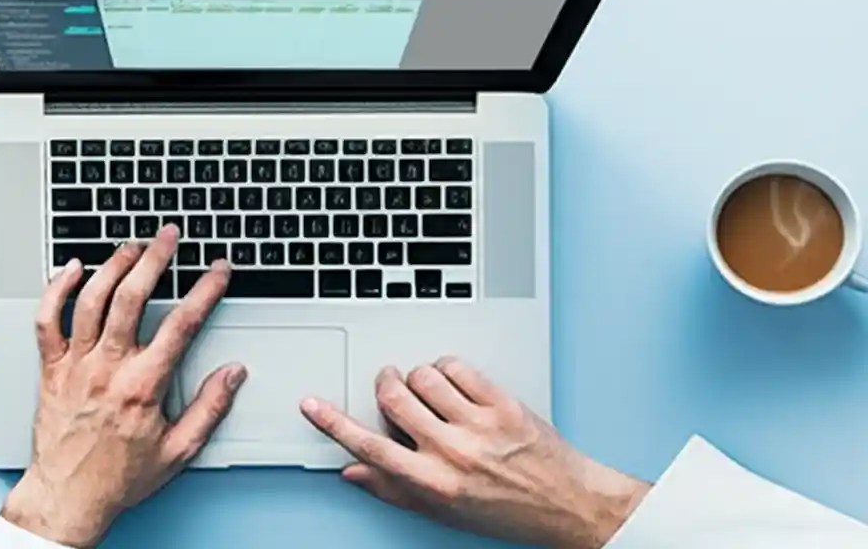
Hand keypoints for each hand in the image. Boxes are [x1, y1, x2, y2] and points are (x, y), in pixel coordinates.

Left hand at [0, 226, 244, 547]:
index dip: (205, 290)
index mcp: (143, 385)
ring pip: (92, 300)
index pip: (182, 324)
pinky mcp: (50, 368)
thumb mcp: (179, 451)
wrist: (69, 497)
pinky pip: (48, 320)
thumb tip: (233, 374)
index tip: (218, 271)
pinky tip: (74, 269)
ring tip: (133, 246)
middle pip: (132, 297)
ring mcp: (76, 365)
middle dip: (155, 258)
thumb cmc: (119, 477)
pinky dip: (57, 289)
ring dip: (114, 265)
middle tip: (169, 235)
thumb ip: (210, 408)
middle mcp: (108, 368)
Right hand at [301, 358, 649, 548]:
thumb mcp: (442, 512)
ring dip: (418, 377)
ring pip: (423, 377)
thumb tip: (352, 471)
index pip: (368, 447)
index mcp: (432, 483)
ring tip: (431, 390)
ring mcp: (479, 425)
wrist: (568, 506)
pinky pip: (458, 368)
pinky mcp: (503, 404)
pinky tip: (455, 383)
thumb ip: (393, 489)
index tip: (312, 404)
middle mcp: (452, 452)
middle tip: (390, 385)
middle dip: (385, 385)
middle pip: (393, 398)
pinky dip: (448, 369)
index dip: (333, 422)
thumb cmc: (507, 513)